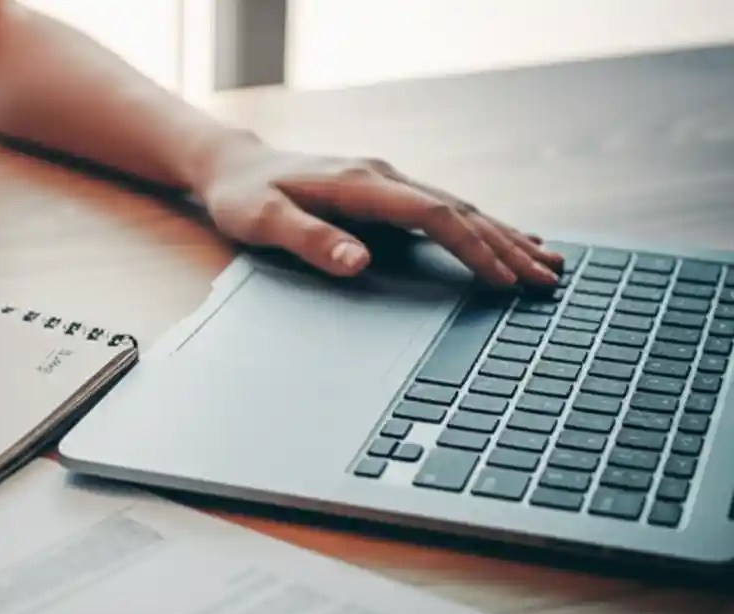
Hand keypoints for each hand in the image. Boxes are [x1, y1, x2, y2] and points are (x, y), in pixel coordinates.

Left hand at [196, 137, 562, 285]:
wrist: (233, 166)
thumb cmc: (244, 196)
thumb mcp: (263, 222)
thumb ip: (311, 240)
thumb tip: (360, 262)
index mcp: (361, 185)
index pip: (433, 214)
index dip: (472, 247)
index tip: (504, 278)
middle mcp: (382, 177)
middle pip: (460, 210)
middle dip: (506, 246)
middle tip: (548, 279)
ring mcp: (385, 182)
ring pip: (459, 207)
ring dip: (503, 236)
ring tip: (548, 262)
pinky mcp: (383, 192)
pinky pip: (442, 209)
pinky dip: (480, 227)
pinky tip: (505, 238)